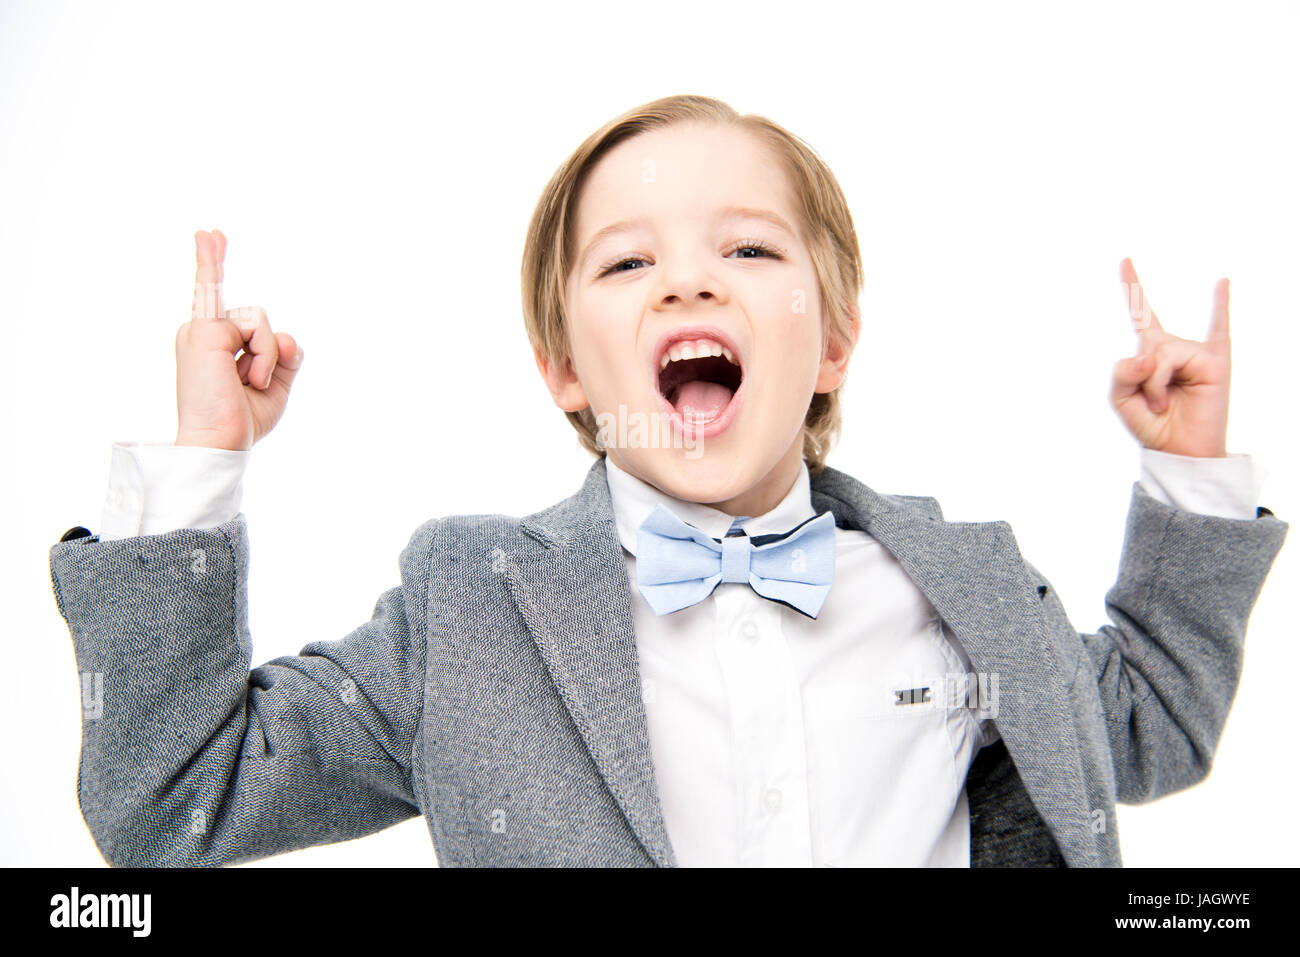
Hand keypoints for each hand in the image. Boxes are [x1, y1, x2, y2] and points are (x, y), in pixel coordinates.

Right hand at [175, 229, 304, 449]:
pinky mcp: (205, 330)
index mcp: (209, 343)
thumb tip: (288, 337)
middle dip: (263, 345)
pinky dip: (265, 354)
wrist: (220, 441)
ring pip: (260, 321)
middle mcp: (200, 332)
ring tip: (251, 382)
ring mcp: (200, 329)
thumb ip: (284, 357)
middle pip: (249, 314)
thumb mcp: (274, 387)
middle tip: (247, 363)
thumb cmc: (241, 421)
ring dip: (268, 355)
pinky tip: (248, 377)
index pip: (211, 297)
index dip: (210, 263)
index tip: (209, 235)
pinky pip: (258, 328)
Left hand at [1109, 258, 1229, 456]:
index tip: (1125, 260)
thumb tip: (1151, 356)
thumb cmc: (1152, 425)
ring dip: (1156, 385)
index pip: (1141, 314)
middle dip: (1141, 377)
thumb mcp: (1120, 399)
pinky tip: (1221, 282)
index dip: (1132, 287)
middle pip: (1145, 344)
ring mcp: (1197, 352)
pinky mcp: (1216, 361)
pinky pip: (1218, 328)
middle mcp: (1174, 346)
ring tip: (1166, 403)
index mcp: (1150, 352)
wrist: (1180, 452)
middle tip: (1154, 402)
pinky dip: (1219, 304)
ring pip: (1162, 354)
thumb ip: (1122, 372)